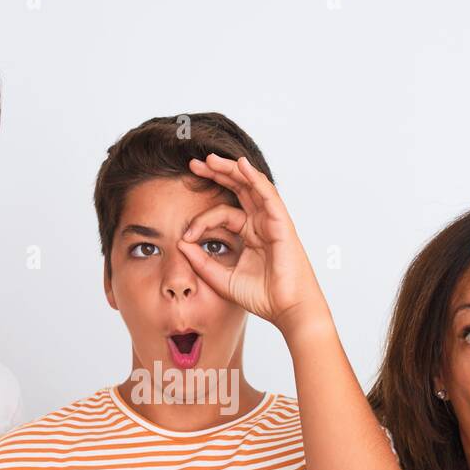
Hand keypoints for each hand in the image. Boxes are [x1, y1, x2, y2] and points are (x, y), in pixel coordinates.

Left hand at [176, 154, 327, 335]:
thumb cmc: (262, 297)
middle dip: (216, 175)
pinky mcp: (281, 223)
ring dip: (231, 170)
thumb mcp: (222, 279)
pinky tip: (240, 164)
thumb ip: (201, 262)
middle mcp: (261, 223)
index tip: (186, 235)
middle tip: (193, 164)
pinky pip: (267, 194)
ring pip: (250, 186)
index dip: (201, 220)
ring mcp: (272, 221)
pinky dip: (254, 178)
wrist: (288, 309)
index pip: (222, 214)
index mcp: (249, 235)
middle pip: (238, 189)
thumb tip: (180, 242)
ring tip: (210, 159)